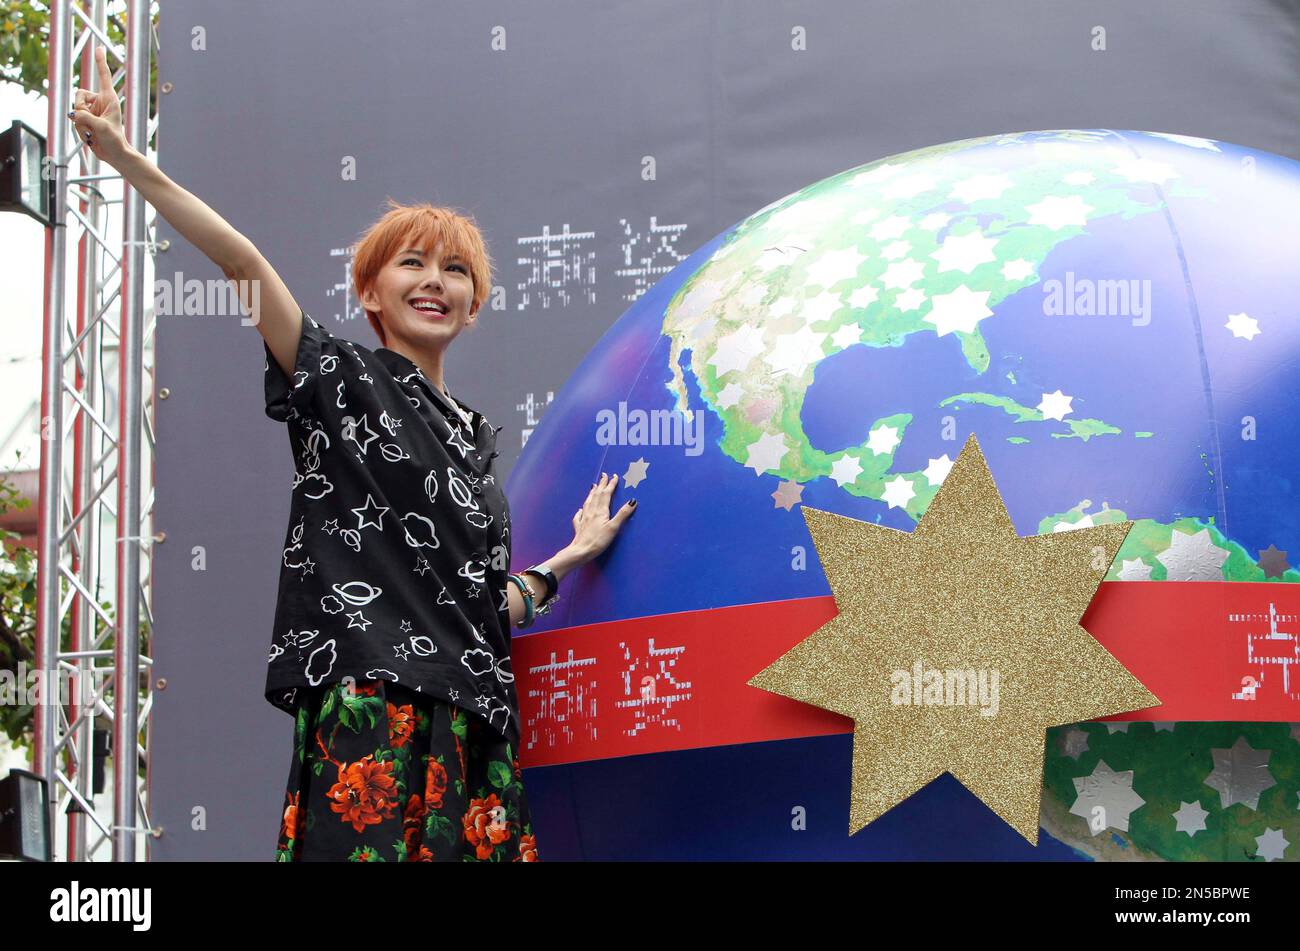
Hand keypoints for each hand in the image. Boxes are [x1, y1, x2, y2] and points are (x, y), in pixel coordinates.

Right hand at [67, 46, 128, 167]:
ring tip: (94, 133)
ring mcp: (92, 111)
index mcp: (109, 98)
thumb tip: (74, 114)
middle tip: (91, 123)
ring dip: (81, 124)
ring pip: (75, 110)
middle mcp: (99, 102)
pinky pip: (74, 120)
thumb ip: (86, 118)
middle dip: (80, 109)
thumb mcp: (101, 128)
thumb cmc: (114, 141)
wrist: (114, 155)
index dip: (100, 62)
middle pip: (78, 95)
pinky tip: (90, 136)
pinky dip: (80, 130)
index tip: (98, 48)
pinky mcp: (86, 120)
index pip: (103, 77)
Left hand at [569, 472, 635, 561]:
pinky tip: (580, 510)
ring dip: (592, 493)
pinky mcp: (579, 527)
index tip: (614, 476)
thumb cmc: (598, 540)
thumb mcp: (613, 527)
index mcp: (600, 511)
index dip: (611, 484)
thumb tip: (632, 501)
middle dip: (601, 484)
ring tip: (593, 486)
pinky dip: (581, 510)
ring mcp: (584, 519)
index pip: (606, 494)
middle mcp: (591, 512)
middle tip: (603, 475)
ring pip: (588, 502)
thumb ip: (623, 514)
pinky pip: (579, 515)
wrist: (581, 551)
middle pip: (597, 495)